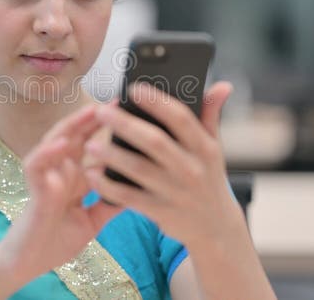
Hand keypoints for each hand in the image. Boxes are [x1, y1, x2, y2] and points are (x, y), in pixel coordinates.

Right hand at [0, 104, 122, 284]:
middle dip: (94, 118)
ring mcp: (46, 177)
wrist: (29, 264)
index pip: (92, 145)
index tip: (130, 114)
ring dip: (71, 126)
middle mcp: (60, 172)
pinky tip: (62, 143)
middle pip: (76, 136)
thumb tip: (139, 190)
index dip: (108, 129)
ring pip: (55, 141)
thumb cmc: (55, 241)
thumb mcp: (93, 221)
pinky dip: (48, 152)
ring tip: (90, 112)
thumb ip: (110, 203)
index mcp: (75, 177)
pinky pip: (37, 165)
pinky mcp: (34, 189)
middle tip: (116, 102)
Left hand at [83, 82, 244, 247]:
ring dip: (112, 156)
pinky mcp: (161, 211)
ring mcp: (175, 192)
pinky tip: (92, 175)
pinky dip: (109, 186)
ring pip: (139, 170)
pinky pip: (129, 198)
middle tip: (101, 111)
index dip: (158, 102)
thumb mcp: (214, 148)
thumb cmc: (208, 177)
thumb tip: (223, 86)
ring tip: (90, 144)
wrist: (215, 226)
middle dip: (126, 125)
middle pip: (155, 142)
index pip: (182, 119)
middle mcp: (191, 169)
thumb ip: (211, 115)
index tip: (134, 89)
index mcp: (205, 148)